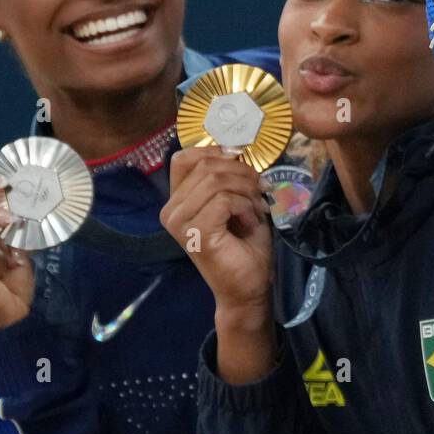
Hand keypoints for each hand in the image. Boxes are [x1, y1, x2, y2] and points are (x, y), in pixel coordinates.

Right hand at [161, 147, 272, 315]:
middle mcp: (170, 210)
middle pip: (205, 165)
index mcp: (177, 200)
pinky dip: (246, 207)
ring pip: (216, 181)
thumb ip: (229, 176)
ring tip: (257, 210)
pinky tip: (251, 224)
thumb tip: (236, 146)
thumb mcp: (237, 200)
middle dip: (242, 173)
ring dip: (247, 191)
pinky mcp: (195, 233)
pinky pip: (224, 200)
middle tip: (262, 190)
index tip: (243, 159)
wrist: (248, 287)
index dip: (216, 150)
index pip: (184, 157)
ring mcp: (179, 223)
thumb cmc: (245, 244)